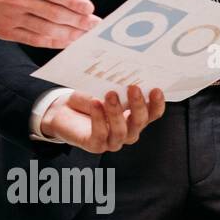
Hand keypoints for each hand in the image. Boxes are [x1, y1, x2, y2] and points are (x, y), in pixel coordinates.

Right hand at [0, 0, 99, 46]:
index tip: (89, 7)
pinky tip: (63, 42)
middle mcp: (18, 0)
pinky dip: (51, 42)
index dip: (74, 1)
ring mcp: (11, 18)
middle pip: (55, 13)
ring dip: (69, 33)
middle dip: (79, 20)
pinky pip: (33, 39)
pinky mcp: (4, 31)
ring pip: (47, 29)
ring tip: (86, 35)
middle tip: (97, 24)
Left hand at [39, 85, 165, 152]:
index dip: (156, 103)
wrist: (63, 111)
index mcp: (135, 117)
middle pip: (139, 122)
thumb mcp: (103, 89)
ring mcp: (113, 141)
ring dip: (116, 111)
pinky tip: (95, 103)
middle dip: (138, 105)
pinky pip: (100, 133)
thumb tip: (126, 74)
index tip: (156, 89)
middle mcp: (128, 131)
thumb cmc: (88, 99)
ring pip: (121, 131)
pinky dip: (98, 118)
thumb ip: (117, 87)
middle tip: (133, 87)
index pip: (152, 113)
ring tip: (110, 94)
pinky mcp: (95, 145)